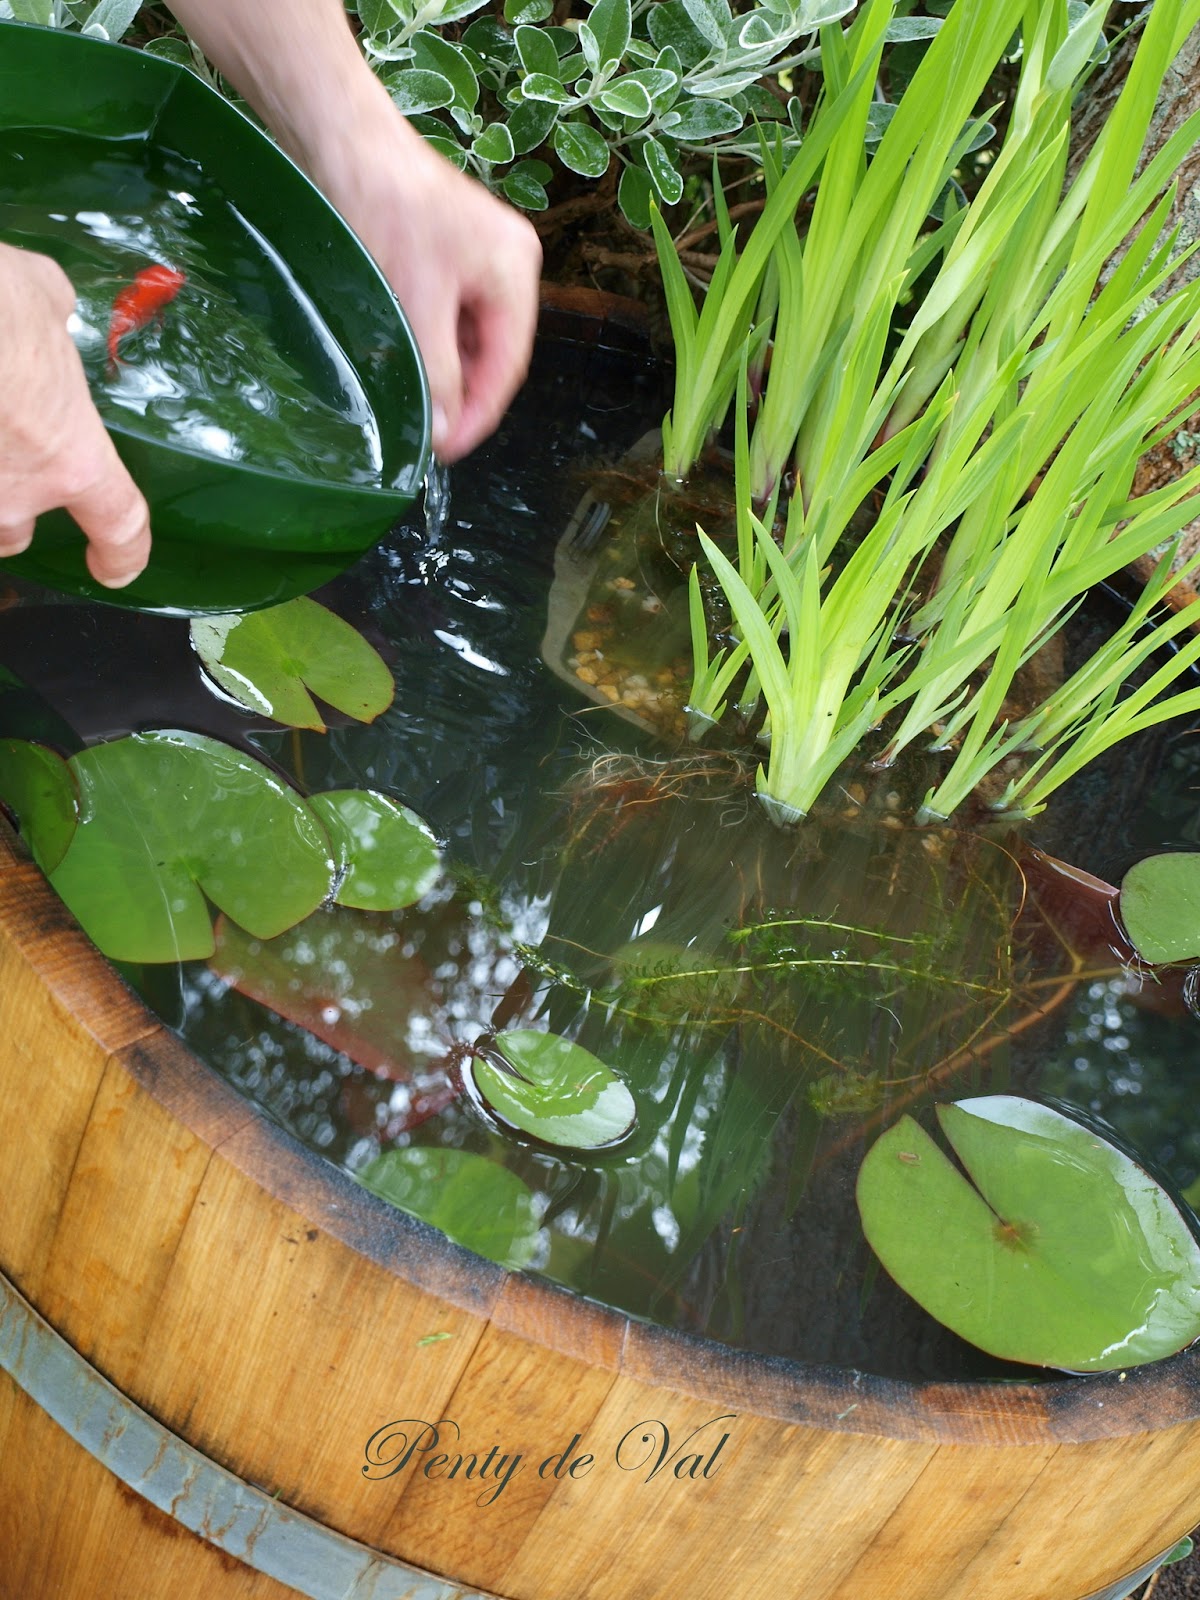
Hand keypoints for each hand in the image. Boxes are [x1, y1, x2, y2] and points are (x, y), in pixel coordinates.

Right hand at [0, 243, 149, 587]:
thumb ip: (51, 313)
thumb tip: (46, 304)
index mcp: (72, 458)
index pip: (119, 525)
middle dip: (10, 514)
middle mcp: (12, 494)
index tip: (114, 568)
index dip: (123, 552)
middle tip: (4, 473)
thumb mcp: (42, 294)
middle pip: (14, 536)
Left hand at [167, 0, 542, 463]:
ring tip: (413, 406)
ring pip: (466, 337)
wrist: (341, 138)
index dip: (478, 415)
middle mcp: (506, 264)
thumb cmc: (386, 207)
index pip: (508, 366)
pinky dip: (427, 344)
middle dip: (460, 396)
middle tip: (426, 436)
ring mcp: (477, 256)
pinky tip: (404, 364)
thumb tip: (442, 434)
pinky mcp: (444, 252)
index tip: (445, 453)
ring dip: (441, 372)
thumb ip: (435, 372)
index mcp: (516, 272)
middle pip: (492, 353)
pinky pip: (445, 315)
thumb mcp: (417, 303)